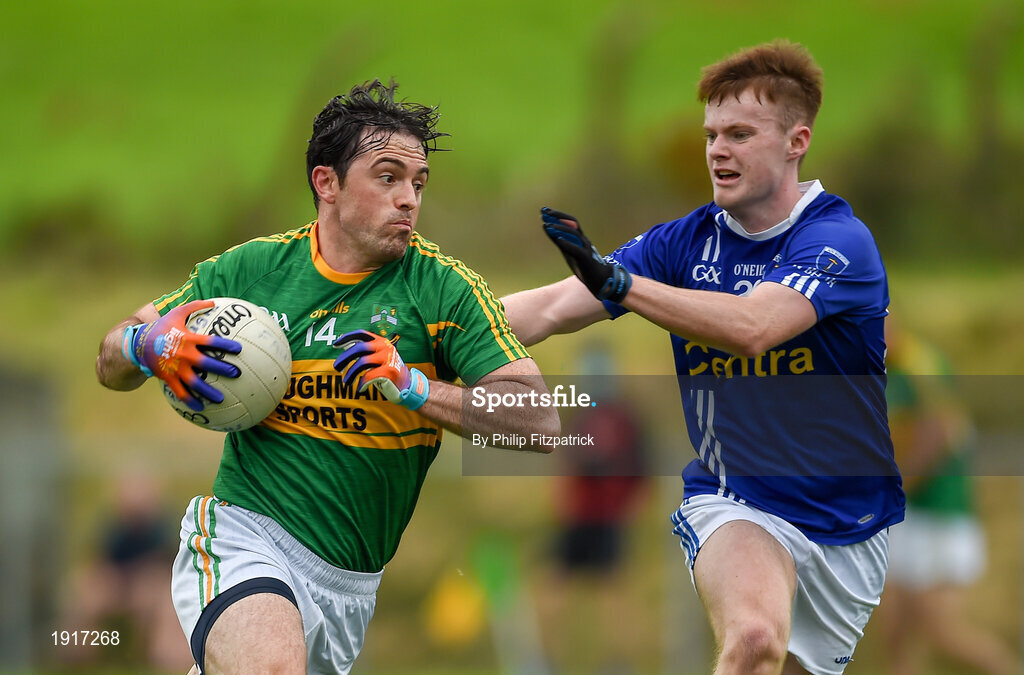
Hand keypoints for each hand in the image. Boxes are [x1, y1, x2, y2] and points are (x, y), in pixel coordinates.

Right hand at [124, 299, 241, 410]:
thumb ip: (195, 306)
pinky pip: (180, 392)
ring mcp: (175, 368)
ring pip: (194, 383)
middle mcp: (183, 354)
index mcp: (187, 339)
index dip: (225, 344)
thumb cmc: (162, 327)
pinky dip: (190, 400)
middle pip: (206, 363)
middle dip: (222, 369)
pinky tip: (201, 408)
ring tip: (221, 399)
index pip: (211, 341)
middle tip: (236, 373)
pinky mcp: (168, 378)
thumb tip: (214, 302)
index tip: (239, 349)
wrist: (139, 344)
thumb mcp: (176, 313)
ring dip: (208, 392)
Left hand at [333, 330, 428, 409]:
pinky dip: (361, 383)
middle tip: (336, 367)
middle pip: (359, 348)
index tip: (335, 344)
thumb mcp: (377, 358)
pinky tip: (360, 388)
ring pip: (362, 362)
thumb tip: (344, 347)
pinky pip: (368, 376)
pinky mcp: (389, 371)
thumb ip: (365, 352)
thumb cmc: (388, 372)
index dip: (347, 337)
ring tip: (346, 381)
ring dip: (351, 373)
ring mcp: (388, 359)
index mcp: (381, 342)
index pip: (362, 334)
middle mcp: (385, 347)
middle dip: (345, 357)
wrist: (407, 386)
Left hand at [541, 206, 630, 301]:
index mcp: (580, 238)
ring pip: (574, 234)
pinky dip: (567, 243)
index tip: (544, 210)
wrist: (602, 281)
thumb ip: (560, 242)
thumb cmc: (584, 266)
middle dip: (558, 216)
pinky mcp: (586, 259)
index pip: (570, 222)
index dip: (557, 215)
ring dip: (560, 228)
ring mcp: (586, 249)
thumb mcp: (569, 252)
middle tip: (544, 211)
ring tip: (547, 225)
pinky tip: (558, 239)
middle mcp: (584, 240)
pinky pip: (576, 249)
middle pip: (573, 223)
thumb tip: (547, 229)